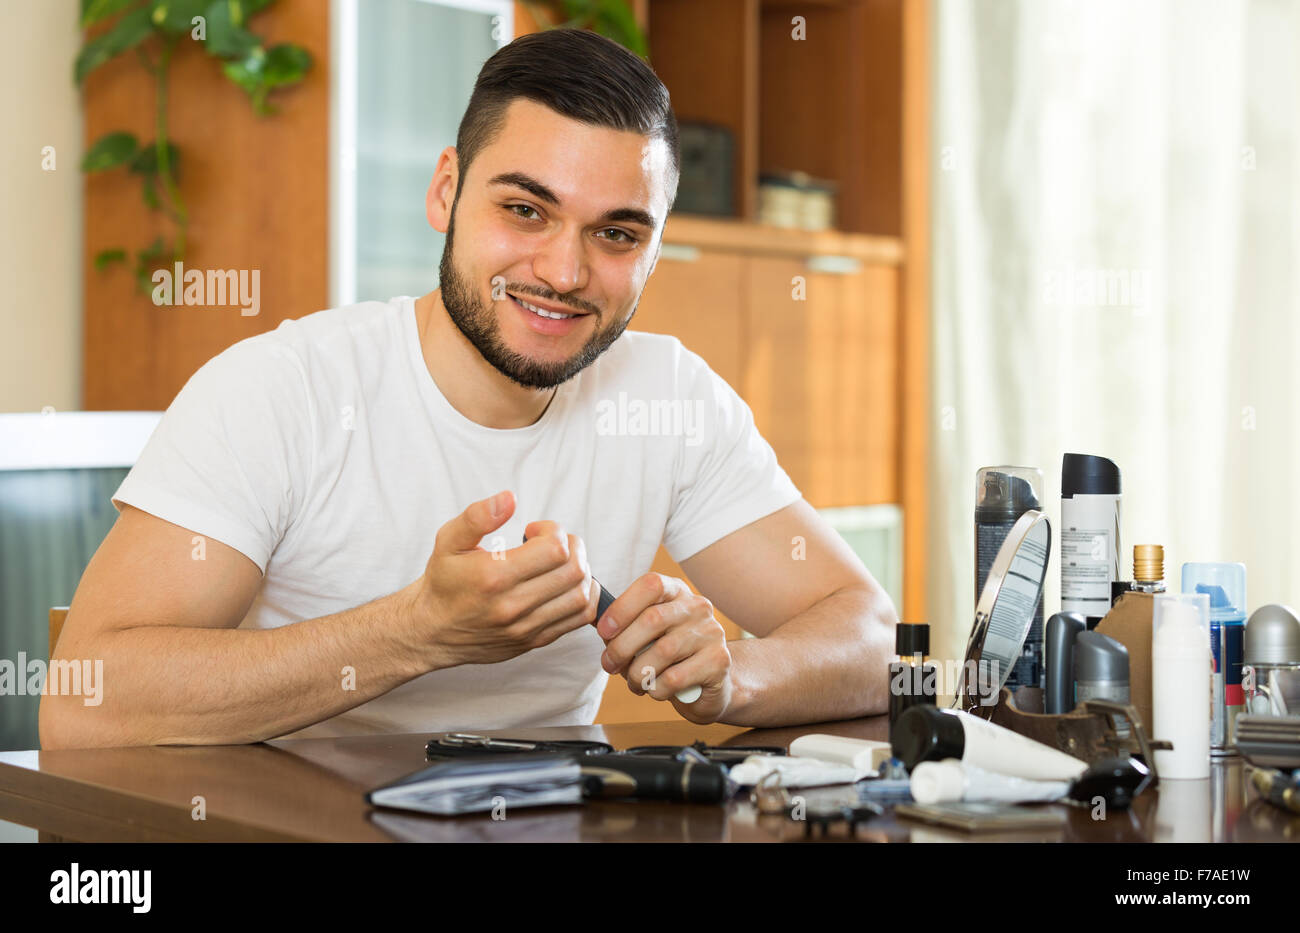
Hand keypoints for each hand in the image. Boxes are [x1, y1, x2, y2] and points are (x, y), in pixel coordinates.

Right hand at [407, 490, 599, 667]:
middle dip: (572, 547)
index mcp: (494, 577)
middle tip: (553, 543)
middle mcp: (513, 606)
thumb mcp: (449, 541)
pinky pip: (578, 619)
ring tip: (561, 563)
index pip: (554, 549)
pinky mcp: (534, 641)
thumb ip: (477, 516)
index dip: (552, 530)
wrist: (431, 630)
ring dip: (581, 571)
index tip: (534, 530)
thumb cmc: (443, 581)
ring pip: (580, 596)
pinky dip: (585, 597)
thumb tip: (509, 498)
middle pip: (573, 571)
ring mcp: (526, 628)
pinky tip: (567, 584)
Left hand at [596, 572, 731, 722]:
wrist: (709, 685)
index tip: (603, 631)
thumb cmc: (670, 658)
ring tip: (635, 683)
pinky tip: (656, 690)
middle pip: (652, 619)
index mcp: (677, 592)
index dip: (623, 607)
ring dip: (638, 673)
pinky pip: (675, 678)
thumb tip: (599, 625)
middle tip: (609, 665)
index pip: (651, 585)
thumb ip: (625, 626)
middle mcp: (698, 607)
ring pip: (663, 651)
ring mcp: (712, 632)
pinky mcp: (719, 661)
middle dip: (622, 647)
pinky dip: (656, 689)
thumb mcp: (647, 635)